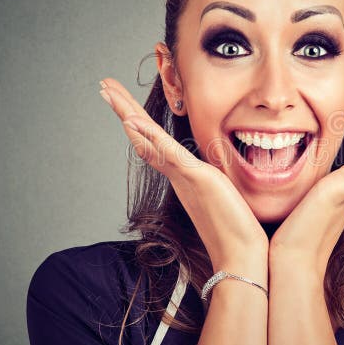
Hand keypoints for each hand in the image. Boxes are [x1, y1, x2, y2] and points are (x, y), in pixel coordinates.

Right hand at [98, 78, 268, 275]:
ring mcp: (184, 176)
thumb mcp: (226, 194)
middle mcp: (178, 174)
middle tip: (104, 87)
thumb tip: (218, 174)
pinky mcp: (196, 178)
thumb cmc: (237, 230)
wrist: (240, 257)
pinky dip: (150, 136)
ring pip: (149, 138)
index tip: (124, 104)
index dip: (137, 122)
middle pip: (143, 135)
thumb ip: (216, 182)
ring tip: (107, 92)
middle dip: (124, 109)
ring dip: (127, 113)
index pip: (155, 142)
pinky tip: (132, 120)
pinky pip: (168, 153)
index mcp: (184, 175)